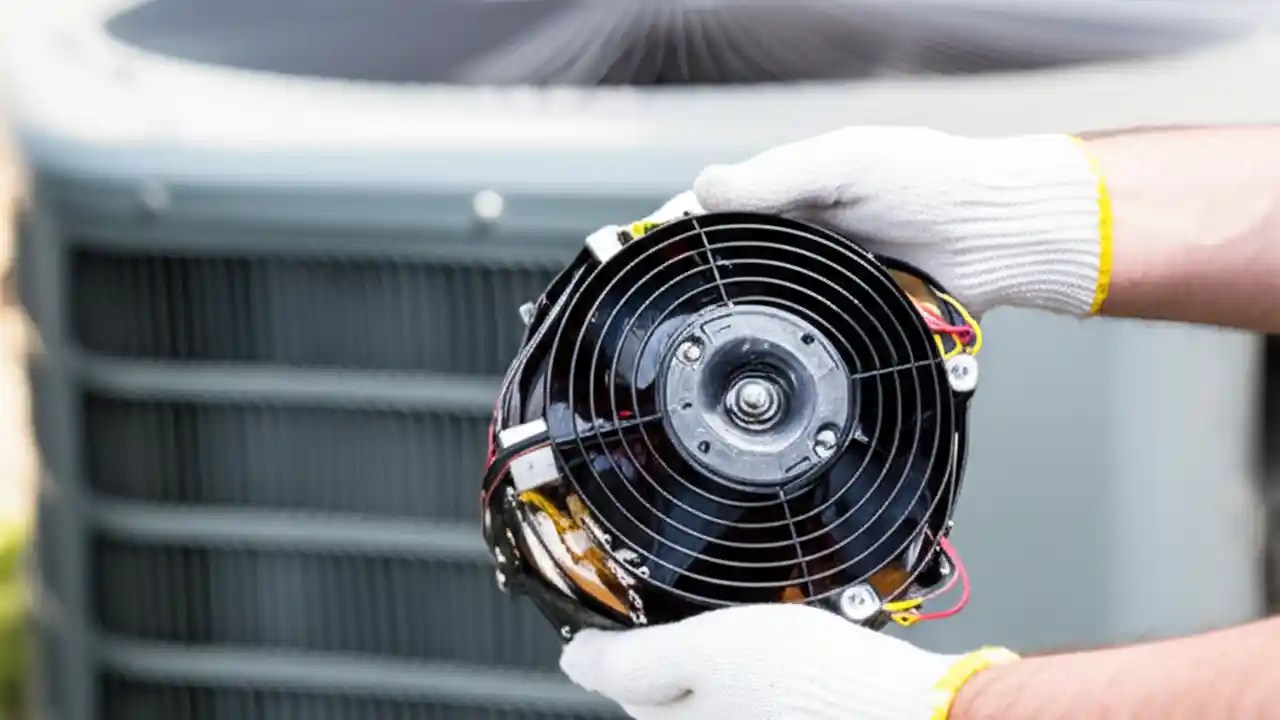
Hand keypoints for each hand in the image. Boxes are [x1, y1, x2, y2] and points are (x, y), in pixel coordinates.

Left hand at [559, 603, 1015, 719]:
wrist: (911, 708)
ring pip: (715, 695)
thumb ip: (629, 660)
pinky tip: (789, 661)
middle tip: (719, 616)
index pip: (623, 686)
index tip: (648, 606)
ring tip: (759, 635)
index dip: (631, 635)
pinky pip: (756, 703)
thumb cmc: (817, 685)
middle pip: (668, 695)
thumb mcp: (703, 651)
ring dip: (725, 662)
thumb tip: (572, 660)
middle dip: (683, 652)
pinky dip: (762, 679)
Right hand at [622, 126, 1108, 316]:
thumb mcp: (844, 163)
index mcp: (788, 195)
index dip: (670, 236)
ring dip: (726, 325)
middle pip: (723, 268)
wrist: (997, 233)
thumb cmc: (933, 182)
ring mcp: (821, 287)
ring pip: (754, 313)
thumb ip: (775, 178)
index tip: (637, 257)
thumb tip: (705, 191)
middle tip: (655, 309)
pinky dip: (775, 353)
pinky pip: (799, 344)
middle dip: (688, 287)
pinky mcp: (847, 324)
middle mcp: (798, 241)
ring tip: (690, 340)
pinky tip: (755, 360)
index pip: (709, 214)